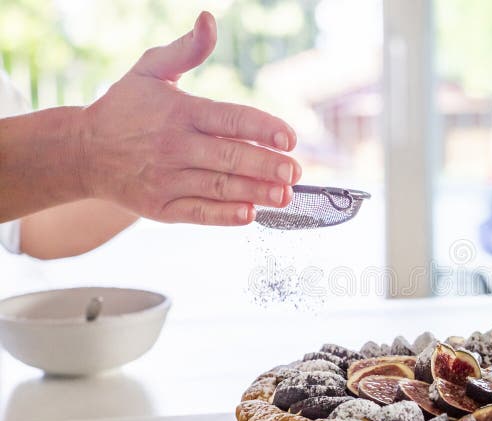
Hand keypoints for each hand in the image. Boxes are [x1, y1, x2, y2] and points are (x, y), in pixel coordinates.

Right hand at [77, 11, 300, 225]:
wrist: (83, 152)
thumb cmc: (125, 108)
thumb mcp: (150, 70)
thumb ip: (186, 49)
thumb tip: (209, 20)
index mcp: (181, 112)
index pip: (230, 119)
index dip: (263, 128)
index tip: (290, 138)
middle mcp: (175, 146)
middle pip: (229, 156)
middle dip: (266, 165)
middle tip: (295, 172)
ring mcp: (167, 179)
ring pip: (219, 187)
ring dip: (255, 192)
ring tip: (285, 196)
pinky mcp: (162, 207)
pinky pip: (198, 213)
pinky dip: (224, 215)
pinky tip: (249, 214)